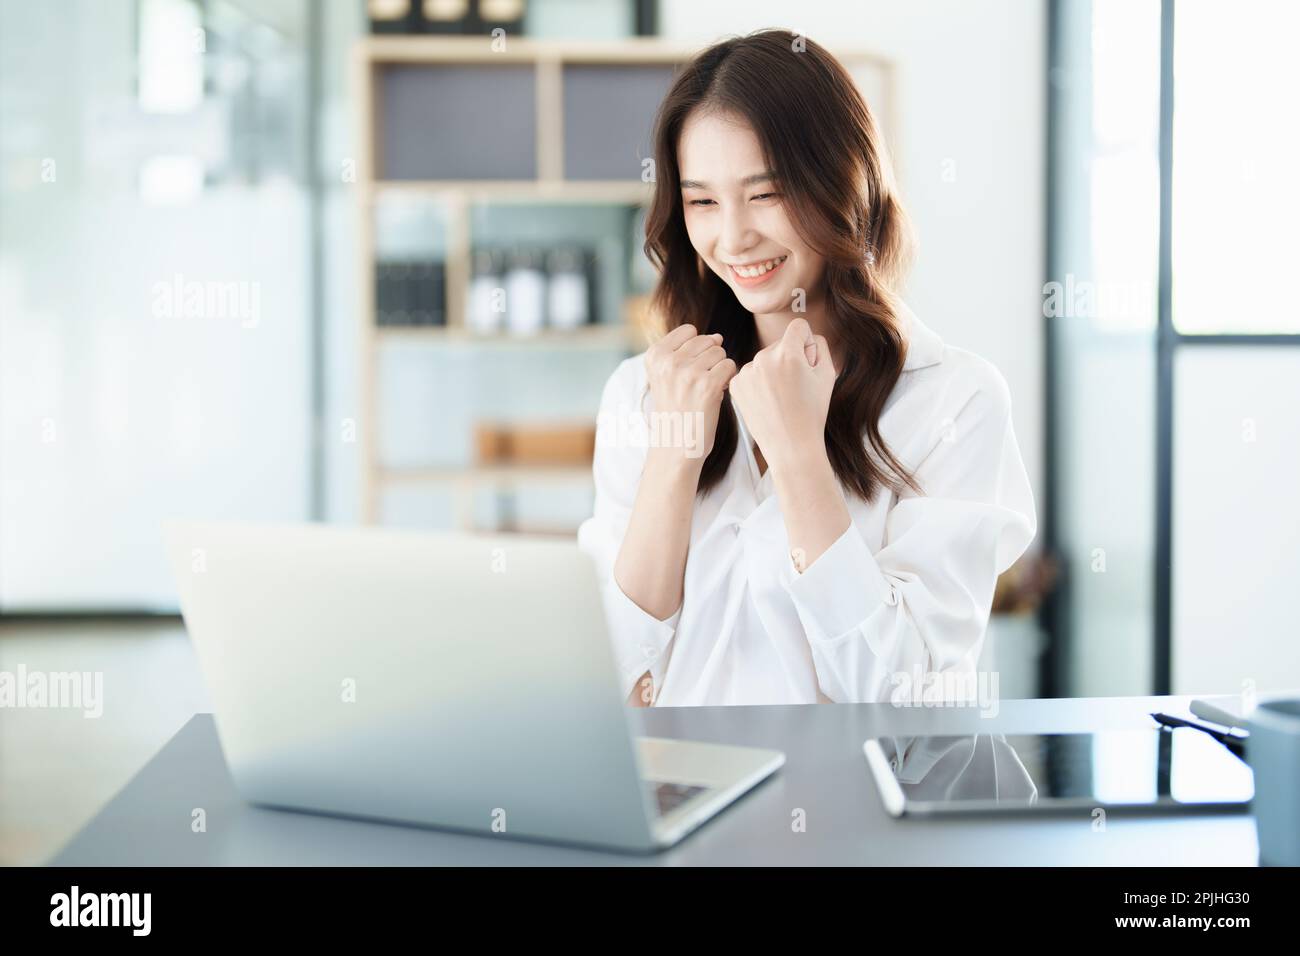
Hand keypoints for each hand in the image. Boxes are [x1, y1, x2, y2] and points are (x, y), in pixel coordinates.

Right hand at [643, 324, 737, 466]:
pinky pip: (730, 366)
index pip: (689, 330)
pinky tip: (717, 393)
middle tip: (699, 384)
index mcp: (655, 355)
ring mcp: (688, 373)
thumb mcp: (666, 376)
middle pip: (706, 340)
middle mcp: (669, 362)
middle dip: (710, 358)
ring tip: (706, 389)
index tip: (688, 370)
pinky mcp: (708, 385)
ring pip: (720, 352)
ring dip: (719, 369)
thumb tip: (719, 336)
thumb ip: (685, 351)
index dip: (696, 348)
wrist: (675, 446)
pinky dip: (728, 379)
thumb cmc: (675, 410)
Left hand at [728, 318, 836, 473]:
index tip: (808, 362)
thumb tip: (805, 337)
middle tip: (797, 387)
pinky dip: (759, 383)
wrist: (791, 446)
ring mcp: (746, 372)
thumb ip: (819, 345)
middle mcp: (764, 358)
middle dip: (790, 358)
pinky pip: (751, 373)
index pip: (798, 327)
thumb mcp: (827, 374)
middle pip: (780, 344)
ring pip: (765, 360)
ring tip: (782, 397)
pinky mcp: (736, 385)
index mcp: (788, 353)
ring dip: (774, 371)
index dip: (807, 342)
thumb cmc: (813, 412)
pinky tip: (768, 401)